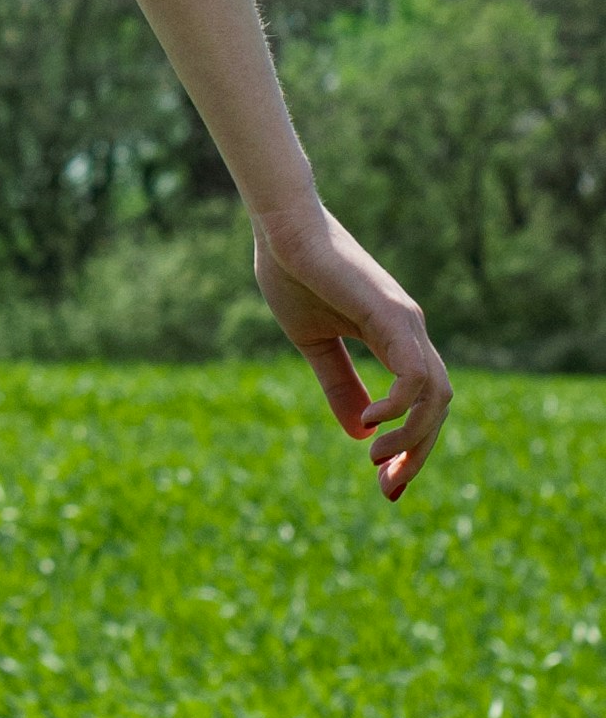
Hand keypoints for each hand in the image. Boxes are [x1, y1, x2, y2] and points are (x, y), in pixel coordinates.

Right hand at [251, 203, 450, 498]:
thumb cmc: (292, 274)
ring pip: (435, 395)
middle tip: (388, 489)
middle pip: (438, 406)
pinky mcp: (393, 315)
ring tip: (375, 459)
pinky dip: (400, 405)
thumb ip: (339, 383)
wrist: (281, 228)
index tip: (386, 483)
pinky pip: (415, 374)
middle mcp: (411, 331)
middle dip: (418, 453)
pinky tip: (371, 420)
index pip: (421, 402)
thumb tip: (360, 431)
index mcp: (395, 337)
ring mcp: (407, 322)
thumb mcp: (315, 343)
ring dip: (412, 437)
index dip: (409, 446)